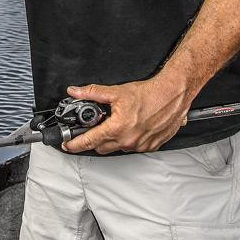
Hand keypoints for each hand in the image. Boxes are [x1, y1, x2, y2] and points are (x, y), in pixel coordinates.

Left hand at [63, 76, 190, 153]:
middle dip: (94, 140)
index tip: (67, 144)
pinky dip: (128, 140)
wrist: (172, 95)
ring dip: (112, 140)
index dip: (75, 144)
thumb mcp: (116, 91)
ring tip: (116, 124)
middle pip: (101, 147)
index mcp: (117, 128)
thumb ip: (92, 93)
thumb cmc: (149, 94)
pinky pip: (133, 148)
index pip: (89, 141)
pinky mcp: (150, 146)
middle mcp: (128, 140)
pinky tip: (131, 128)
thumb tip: (75, 91)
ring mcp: (139, 145)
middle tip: (93, 128)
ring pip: (117, 148)